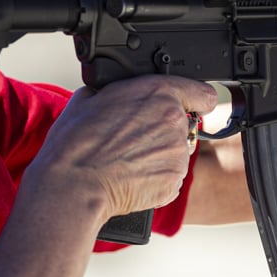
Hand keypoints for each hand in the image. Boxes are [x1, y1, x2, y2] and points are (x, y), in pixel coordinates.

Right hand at [27, 75, 217, 220]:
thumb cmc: (76, 142)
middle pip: (185, 126)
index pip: (203, 94)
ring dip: (159, 156)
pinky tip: (130, 178)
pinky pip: (170, 177)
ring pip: (176, 153)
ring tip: (126, 161)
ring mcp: (178, 154)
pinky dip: (155, 179)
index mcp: (159, 93)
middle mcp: (175, 121)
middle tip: (134, 141)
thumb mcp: (91, 96)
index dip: (194, 101)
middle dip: (165, 132)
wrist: (73, 185)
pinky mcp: (174, 182)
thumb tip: (123, 96)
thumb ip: (122, 92)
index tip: (188, 108)